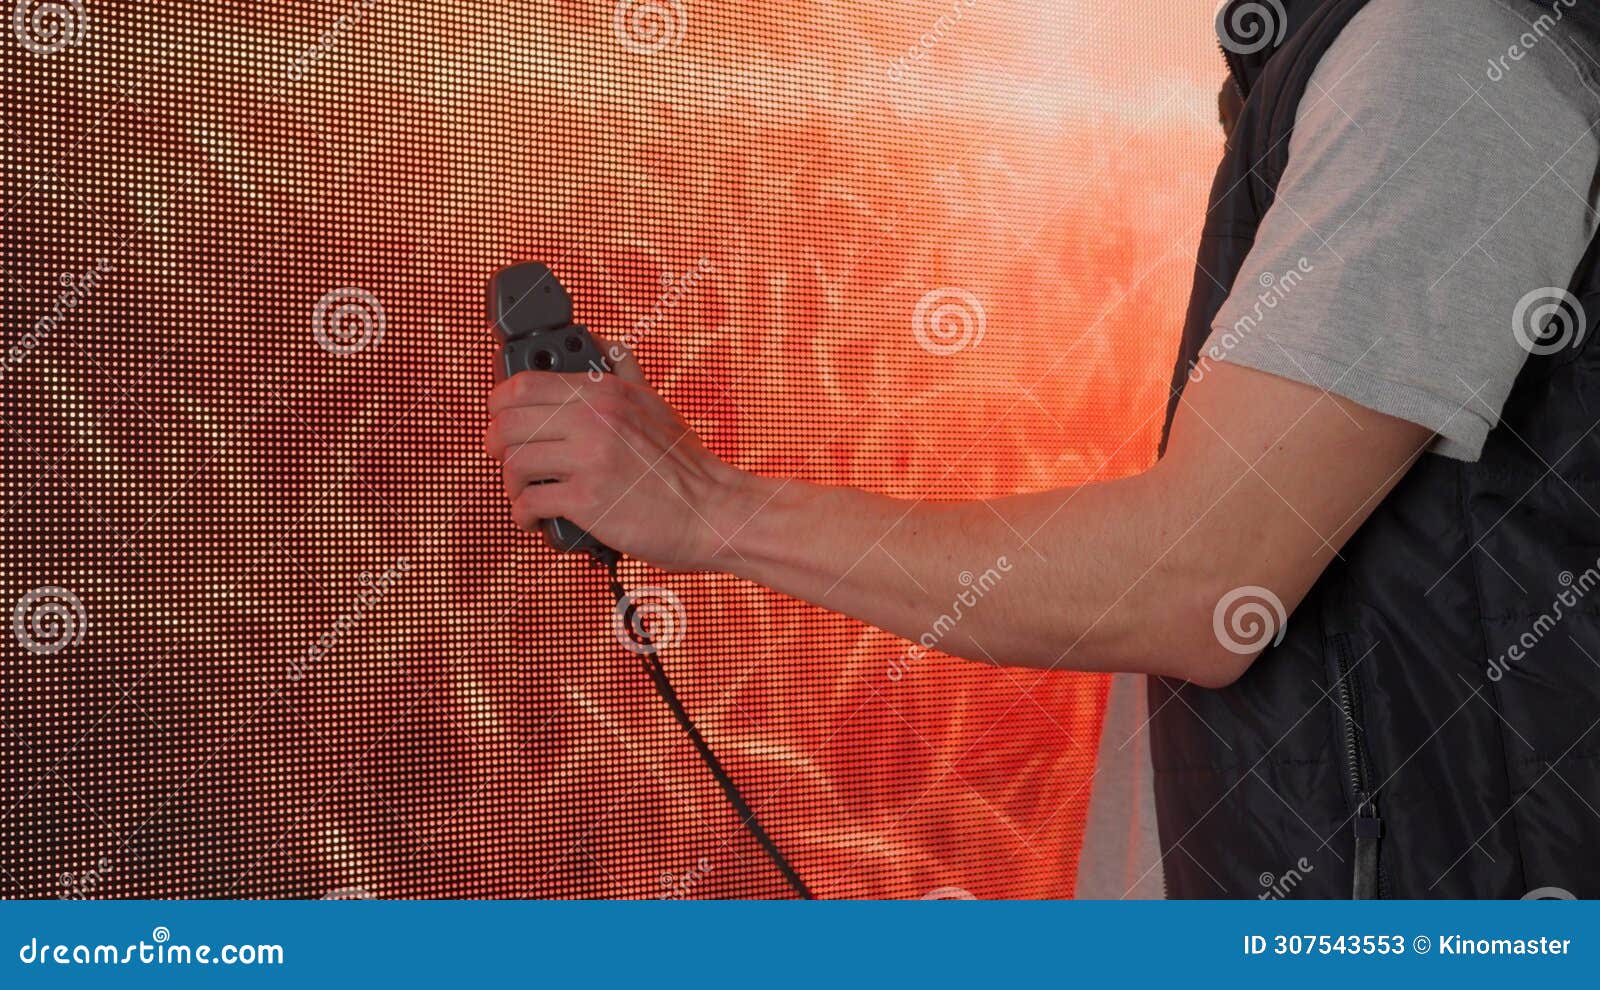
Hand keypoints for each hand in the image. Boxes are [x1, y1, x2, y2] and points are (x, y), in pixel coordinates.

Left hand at [484, 342, 740, 570]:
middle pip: (508, 422)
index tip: (498, 416)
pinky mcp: (588, 501)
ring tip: (522, 492)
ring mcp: (590, 459)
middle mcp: (594, 419)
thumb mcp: (656, 402)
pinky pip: (529, 503)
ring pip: (514, 463)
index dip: (499, 401)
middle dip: (495, 443)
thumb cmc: (686, 466)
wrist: (712, 512)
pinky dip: (522, 515)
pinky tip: (533, 519)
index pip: (525, 383)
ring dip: (509, 483)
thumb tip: (604, 341)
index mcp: (605, 392)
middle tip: (501, 457)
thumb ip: (625, 369)